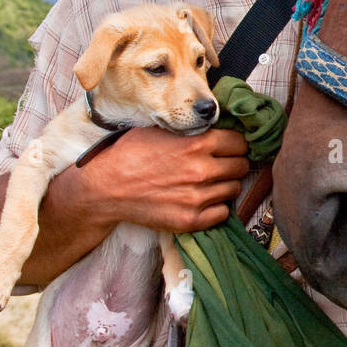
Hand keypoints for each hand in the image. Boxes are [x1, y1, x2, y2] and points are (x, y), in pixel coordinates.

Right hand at [81, 126, 249, 233]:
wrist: (105, 188)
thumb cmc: (130, 154)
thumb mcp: (161, 129)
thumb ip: (192, 129)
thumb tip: (217, 126)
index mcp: (198, 144)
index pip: (240, 142)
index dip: (235, 144)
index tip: (229, 147)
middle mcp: (202, 170)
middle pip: (241, 166)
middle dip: (233, 163)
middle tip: (221, 165)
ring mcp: (198, 197)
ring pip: (234, 189)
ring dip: (225, 185)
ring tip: (209, 183)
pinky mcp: (191, 220)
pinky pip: (223, 213)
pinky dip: (217, 207)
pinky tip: (203, 200)